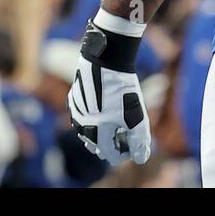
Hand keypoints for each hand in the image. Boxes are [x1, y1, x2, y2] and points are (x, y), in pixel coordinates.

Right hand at [67, 16, 151, 165]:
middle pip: (97, 146)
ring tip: (116, 124)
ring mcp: (75, 112)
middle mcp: (82, 125)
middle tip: (126, 134)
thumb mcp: (136, 115)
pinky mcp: (73, 99)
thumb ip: (139, 138)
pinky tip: (103, 110)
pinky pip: (81, 116)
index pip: (111, 155)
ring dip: (101, 132)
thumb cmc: (122, 87)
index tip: (135, 143)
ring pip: (87, 132)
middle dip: (113, 143)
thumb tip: (141, 156)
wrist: (105, 59)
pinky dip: (92, 118)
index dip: (126, 152)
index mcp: (96, 132)